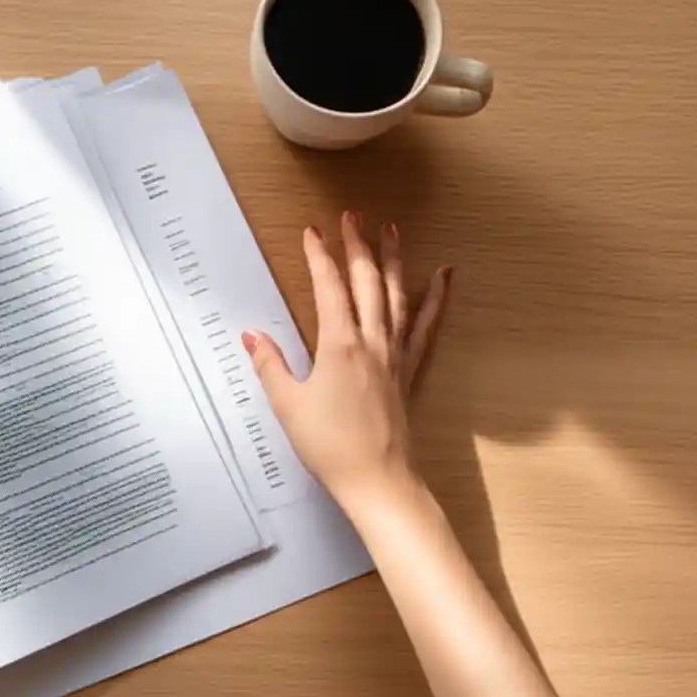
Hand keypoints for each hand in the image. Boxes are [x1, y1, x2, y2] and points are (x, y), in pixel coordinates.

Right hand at [243, 211, 449, 503]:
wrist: (377, 480)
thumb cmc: (329, 446)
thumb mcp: (288, 405)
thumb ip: (270, 366)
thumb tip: (251, 335)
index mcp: (339, 345)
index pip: (329, 288)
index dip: (319, 257)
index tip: (312, 232)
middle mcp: (372, 342)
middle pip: (366, 282)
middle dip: (357, 246)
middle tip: (351, 216)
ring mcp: (395, 355)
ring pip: (397, 295)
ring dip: (394, 260)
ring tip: (392, 230)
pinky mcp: (410, 371)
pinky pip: (426, 327)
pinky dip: (436, 299)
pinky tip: (444, 277)